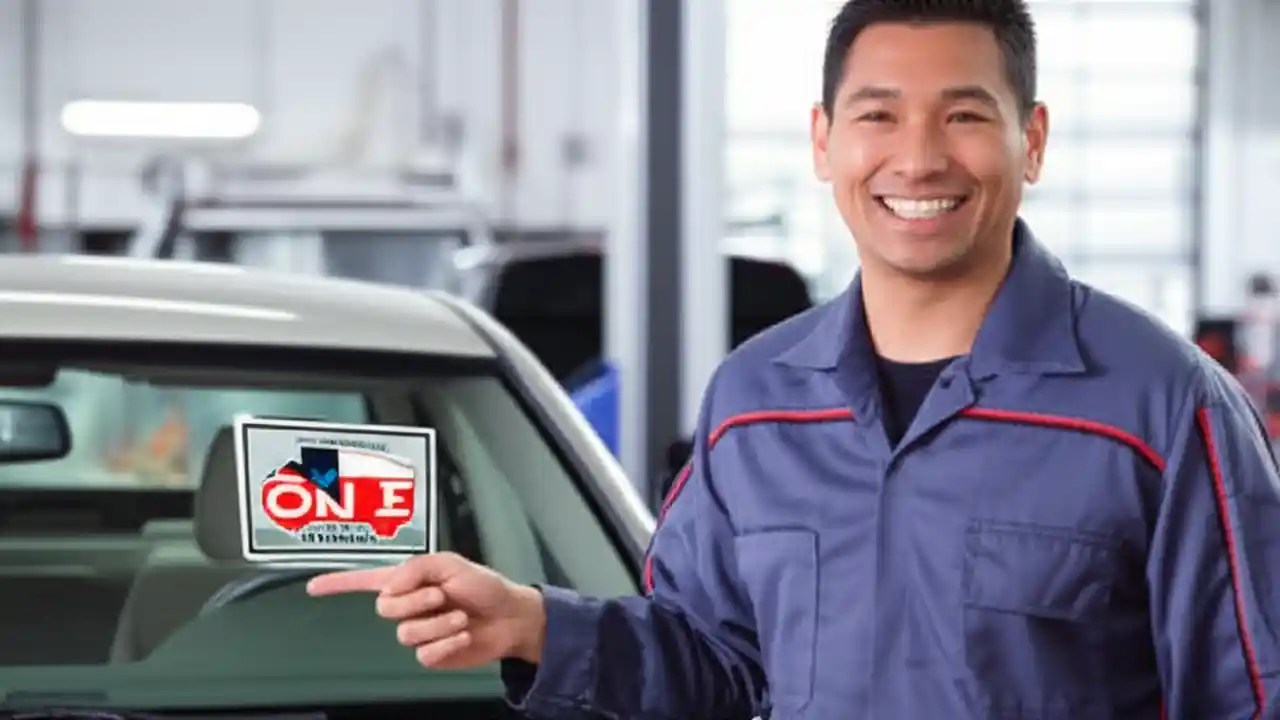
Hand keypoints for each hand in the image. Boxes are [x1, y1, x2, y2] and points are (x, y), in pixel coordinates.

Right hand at [306, 552, 546, 669]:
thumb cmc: (483, 585)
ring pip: (404, 633)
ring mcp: (418, 631)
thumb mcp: (449, 563)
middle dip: (417, 600)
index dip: (338, 583)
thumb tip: (389, 587)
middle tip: (443, 595)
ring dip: (437, 622)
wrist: (510, 616)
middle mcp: (408, 605)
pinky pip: (424, 654)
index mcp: (409, 580)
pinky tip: (462, 634)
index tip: (312, 587)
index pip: (364, 580)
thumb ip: (414, 568)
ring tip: (459, 616)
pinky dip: (447, 641)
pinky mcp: (431, 654)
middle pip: (384, 607)